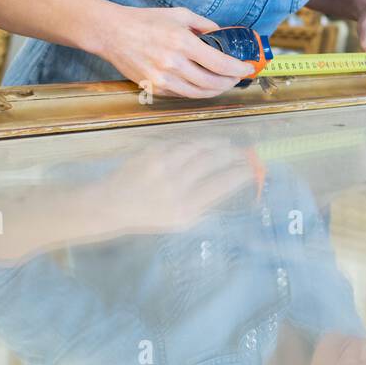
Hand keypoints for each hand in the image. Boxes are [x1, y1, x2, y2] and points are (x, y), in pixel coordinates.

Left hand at [95, 139, 258, 232]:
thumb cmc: (151, 215)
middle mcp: (175, 188)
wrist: (112, 204)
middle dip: (233, 155)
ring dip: (217, 145)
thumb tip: (232, 182)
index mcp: (185, 209)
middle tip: (244, 153)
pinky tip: (204, 144)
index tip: (252, 169)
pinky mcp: (152, 153)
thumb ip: (205, 204)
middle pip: (213, 162)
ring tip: (227, 146)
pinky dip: (197, 143)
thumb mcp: (180, 221)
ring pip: (199, 148)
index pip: (222, 185)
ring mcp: (162, 167)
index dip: (241, 173)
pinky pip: (181, 144)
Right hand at [100, 5, 256, 98]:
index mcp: (183, 43)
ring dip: (217, 90)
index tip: (248, 68)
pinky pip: (183, 94)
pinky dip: (197, 91)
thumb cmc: (146, 21)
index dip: (239, 69)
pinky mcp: (154, 88)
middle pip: (213, 83)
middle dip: (231, 82)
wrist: (112, 33)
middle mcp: (174, 63)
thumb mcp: (180, 15)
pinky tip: (203, 84)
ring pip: (200, 93)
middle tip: (237, 77)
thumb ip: (205, 25)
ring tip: (224, 83)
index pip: (221, 64)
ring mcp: (163, 79)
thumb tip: (224, 34)